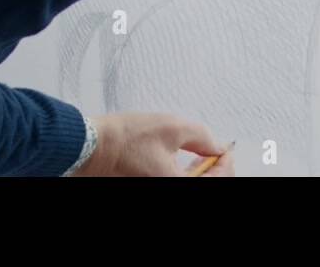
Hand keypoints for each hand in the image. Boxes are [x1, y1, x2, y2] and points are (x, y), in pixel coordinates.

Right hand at [71, 112, 233, 176]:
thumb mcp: (173, 127)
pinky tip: (182, 163)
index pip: (217, 180)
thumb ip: (203, 137)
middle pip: (202, 185)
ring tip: (200, 156)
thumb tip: (217, 146)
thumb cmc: (125, 139)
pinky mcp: (146, 186)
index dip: (225, 162)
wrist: (92, 147)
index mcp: (176, 185)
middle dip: (213, 170)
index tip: (226, 149)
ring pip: (188, 185)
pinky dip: (181, 176)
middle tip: (215, 153)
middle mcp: (166, 191)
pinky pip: (172, 184)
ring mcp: (156, 190)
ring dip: (198, 174)